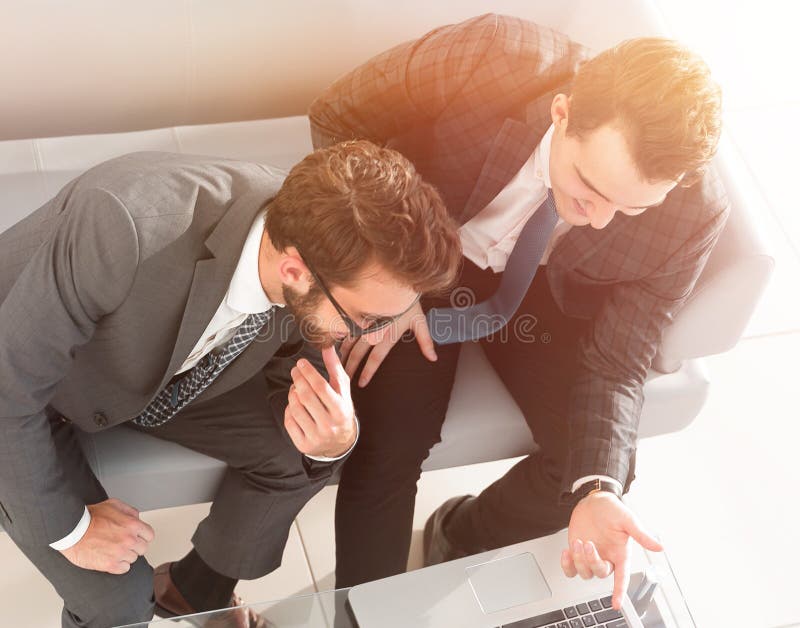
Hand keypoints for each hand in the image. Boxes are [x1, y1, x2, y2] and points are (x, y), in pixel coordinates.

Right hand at [59, 498, 154, 573]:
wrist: (72, 531)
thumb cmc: (89, 517)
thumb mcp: (113, 504)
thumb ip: (129, 511)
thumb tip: (137, 518)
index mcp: (132, 525)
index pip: (149, 535)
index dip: (143, 536)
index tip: (137, 537)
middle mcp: (129, 540)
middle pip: (143, 548)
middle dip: (134, 546)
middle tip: (122, 543)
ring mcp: (120, 553)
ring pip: (133, 559)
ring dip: (125, 555)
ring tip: (113, 549)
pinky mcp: (110, 565)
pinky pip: (124, 569)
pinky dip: (118, 565)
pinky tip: (110, 558)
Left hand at [285, 345, 356, 457]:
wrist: (340, 443)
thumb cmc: (341, 411)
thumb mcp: (343, 390)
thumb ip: (335, 368)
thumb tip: (327, 347)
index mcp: (341, 410)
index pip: (321, 387)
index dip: (308, 372)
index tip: (301, 363)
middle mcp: (329, 424)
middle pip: (306, 396)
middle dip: (298, 379)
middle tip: (295, 371)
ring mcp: (316, 436)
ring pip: (295, 408)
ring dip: (292, 394)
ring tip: (295, 387)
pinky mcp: (304, 444)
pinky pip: (289, 421)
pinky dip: (288, 409)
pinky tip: (294, 403)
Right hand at [340, 301, 434, 386]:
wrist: (397, 280)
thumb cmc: (410, 301)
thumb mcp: (420, 321)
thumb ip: (425, 341)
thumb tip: (433, 358)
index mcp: (388, 335)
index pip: (375, 358)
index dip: (368, 372)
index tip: (361, 383)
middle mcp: (373, 330)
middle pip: (358, 353)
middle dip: (350, 367)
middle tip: (344, 378)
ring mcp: (364, 322)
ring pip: (349, 341)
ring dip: (343, 354)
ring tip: (337, 365)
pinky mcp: (359, 313)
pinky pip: (346, 328)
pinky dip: (340, 337)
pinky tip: (334, 345)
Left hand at [560, 491, 662, 609]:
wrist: (593, 500)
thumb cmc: (612, 509)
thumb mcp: (628, 520)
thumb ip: (641, 535)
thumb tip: (659, 547)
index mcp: (620, 554)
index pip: (622, 578)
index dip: (620, 592)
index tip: (617, 604)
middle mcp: (606, 558)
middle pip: (600, 573)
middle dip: (592, 561)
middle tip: (588, 543)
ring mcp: (591, 557)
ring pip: (584, 572)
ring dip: (579, 560)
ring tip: (579, 541)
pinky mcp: (578, 552)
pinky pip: (571, 569)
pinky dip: (566, 565)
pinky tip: (567, 552)